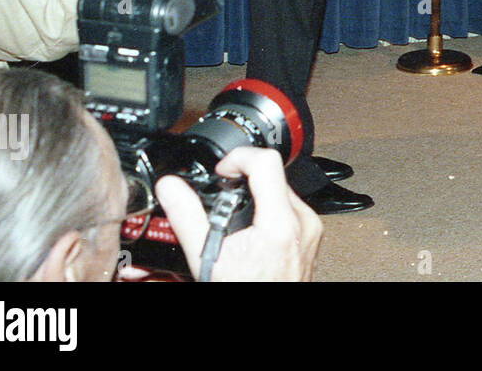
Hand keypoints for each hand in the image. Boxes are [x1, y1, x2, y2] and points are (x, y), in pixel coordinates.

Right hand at [155, 146, 322, 281]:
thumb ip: (187, 216)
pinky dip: (269, 212)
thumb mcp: (206, 257)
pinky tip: (252, 231)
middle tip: (222, 196)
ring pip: (282, 192)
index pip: (267, 162)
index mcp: (280, 223)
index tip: (222, 170)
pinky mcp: (311, 237)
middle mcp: (303, 222)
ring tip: (236, 218)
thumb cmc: (242, 291)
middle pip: (274, 176)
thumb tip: (170, 187)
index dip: (239, 157)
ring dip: (257, 197)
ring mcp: (311, 230)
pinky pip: (290, 211)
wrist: (265, 324)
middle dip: (245, 181)